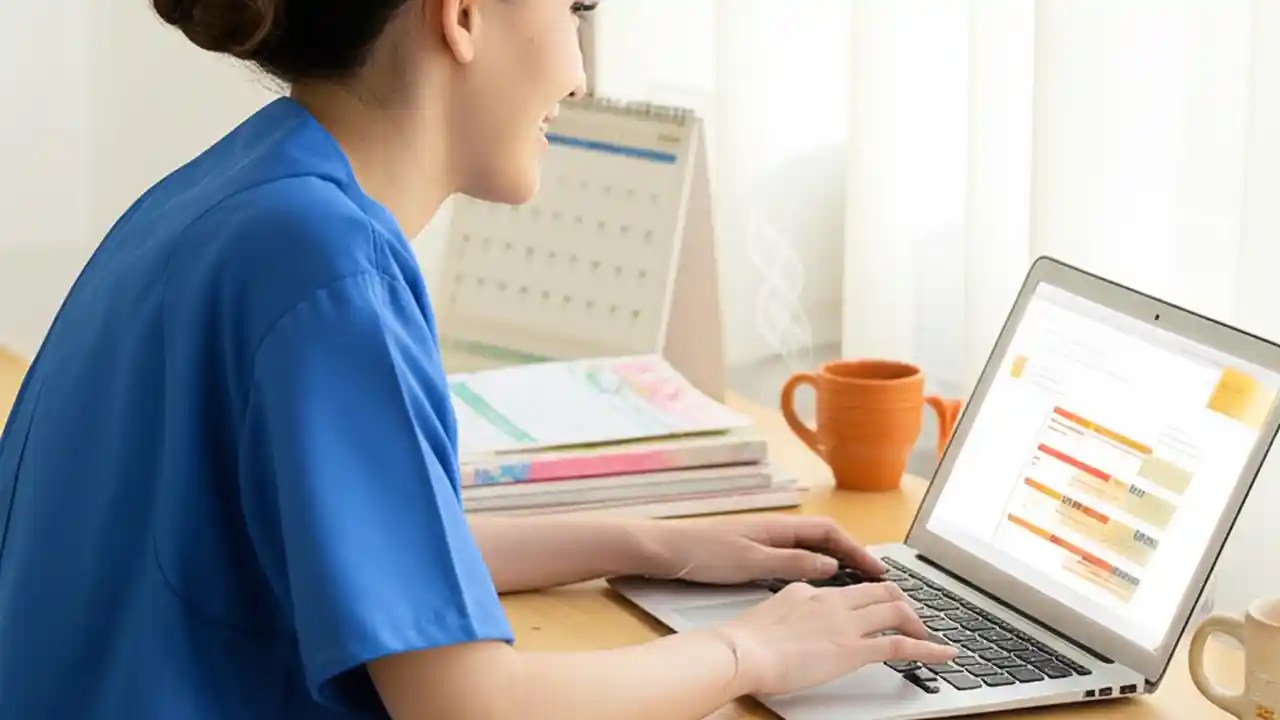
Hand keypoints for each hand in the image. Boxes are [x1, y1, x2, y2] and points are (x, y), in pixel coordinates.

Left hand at [640, 514, 885, 584]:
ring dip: (832, 562)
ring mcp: (762, 540)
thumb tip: (830, 565)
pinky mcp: (750, 552)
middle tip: (873, 578)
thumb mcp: (753, 562)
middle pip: (822, 538)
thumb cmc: (705, 554)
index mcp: (779, 527)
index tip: (877, 568)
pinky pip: (791, 557)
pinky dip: (810, 568)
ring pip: (808, 548)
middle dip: (850, 555)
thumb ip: (793, 563)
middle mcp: (775, 529)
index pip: (829, 532)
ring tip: (852, 582)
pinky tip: (812, 584)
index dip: (856, 548)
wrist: (664, 550)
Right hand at [711, 581, 956, 696]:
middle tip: (910, 618)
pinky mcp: (854, 650)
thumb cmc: (746, 641)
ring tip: (927, 636)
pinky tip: (944, 654)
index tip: (877, 607)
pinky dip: (929, 649)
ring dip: (916, 622)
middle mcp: (834, 600)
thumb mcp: (769, 614)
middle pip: (881, 591)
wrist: (742, 651)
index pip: (850, 589)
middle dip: (901, 603)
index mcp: (811, 591)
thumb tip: (794, 620)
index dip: (870, 598)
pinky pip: (901, 646)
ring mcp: (846, 623)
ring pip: (896, 611)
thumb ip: (789, 611)